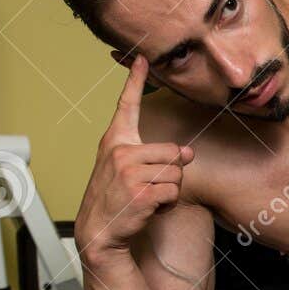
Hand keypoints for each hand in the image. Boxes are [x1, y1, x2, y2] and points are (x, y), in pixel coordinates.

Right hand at [75, 55, 192, 259]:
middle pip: (173, 151)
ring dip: (170, 189)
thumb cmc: (114, 198)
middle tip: (150, 186)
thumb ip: (156, 156)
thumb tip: (189, 153)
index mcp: (115, 142)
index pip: (127, 106)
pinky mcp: (140, 192)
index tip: (143, 58)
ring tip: (148, 197)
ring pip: (176, 172)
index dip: (135, 81)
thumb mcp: (127, 171)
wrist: (99, 230)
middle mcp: (121, 152)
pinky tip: (149, 208)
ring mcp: (129, 172)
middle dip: (171, 172)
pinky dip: (168, 204)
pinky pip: (173, 191)